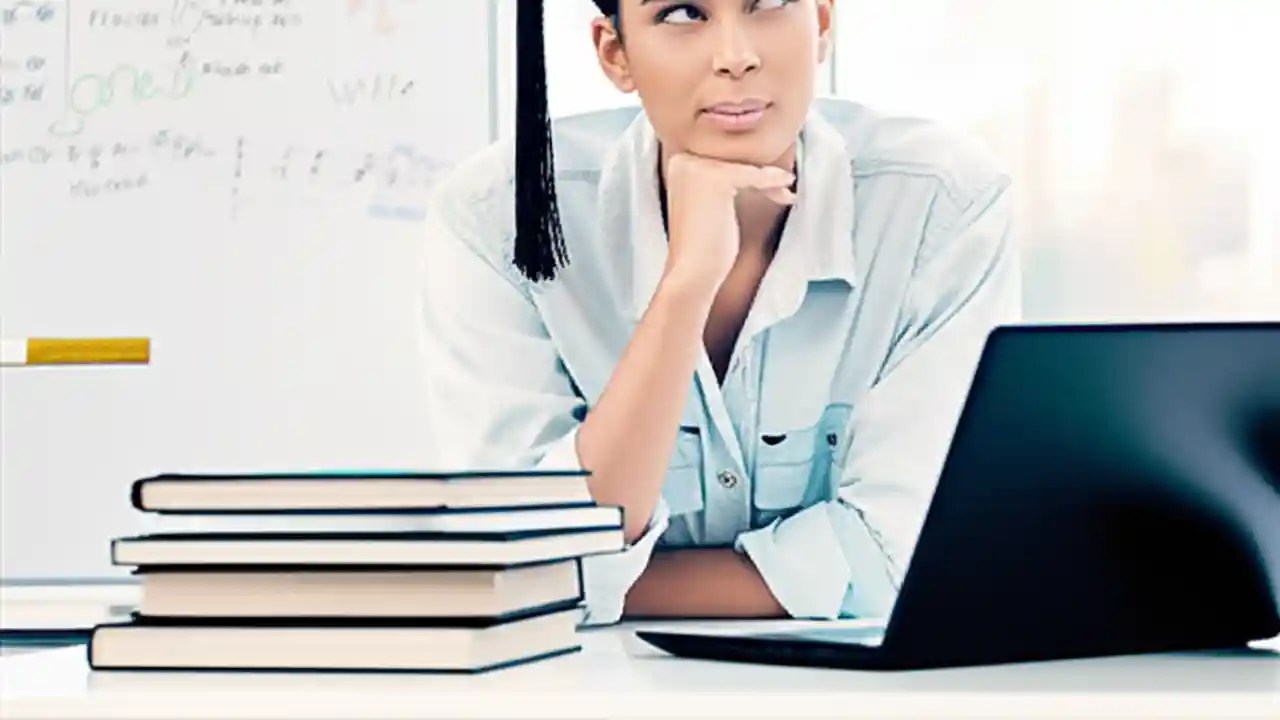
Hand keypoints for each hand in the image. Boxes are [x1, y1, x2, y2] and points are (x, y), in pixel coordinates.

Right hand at [660, 152, 795, 294]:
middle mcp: (684, 160)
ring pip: (745, 167)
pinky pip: (752, 176)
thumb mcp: (710, 206)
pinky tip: (788, 194)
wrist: (692, 271)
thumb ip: (722, 183)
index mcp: (680, 164)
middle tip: (784, 188)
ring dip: (771, 180)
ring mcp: (697, 168)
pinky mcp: (714, 179)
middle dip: (762, 175)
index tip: (771, 186)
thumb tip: (756, 168)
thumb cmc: (704, 245)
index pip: (723, 160)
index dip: (750, 172)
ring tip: (786, 193)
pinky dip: (772, 183)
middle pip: (735, 161)